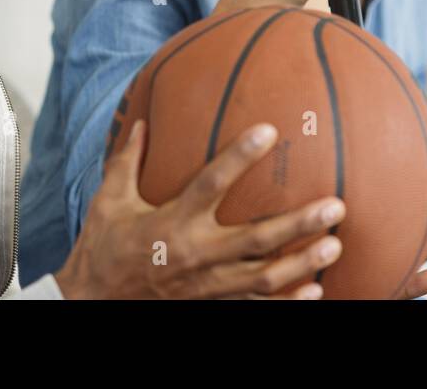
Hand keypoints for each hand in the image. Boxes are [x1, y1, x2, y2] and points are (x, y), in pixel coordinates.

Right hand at [53, 121, 346, 298]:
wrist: (91, 301)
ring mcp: (207, 285)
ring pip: (263, 277)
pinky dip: (287, 301)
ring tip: (335, 245)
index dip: (239, 156)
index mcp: (172, 221)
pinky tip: (315, 289)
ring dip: (302, 263)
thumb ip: (127, 161)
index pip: (210, 183)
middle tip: (335, 206)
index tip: (269, 130)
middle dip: (297, 224)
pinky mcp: (210, 305)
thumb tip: (140, 121)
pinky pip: (254, 305)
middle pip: (255, 239)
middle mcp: (195, 253)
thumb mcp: (108, 201)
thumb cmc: (102, 247)